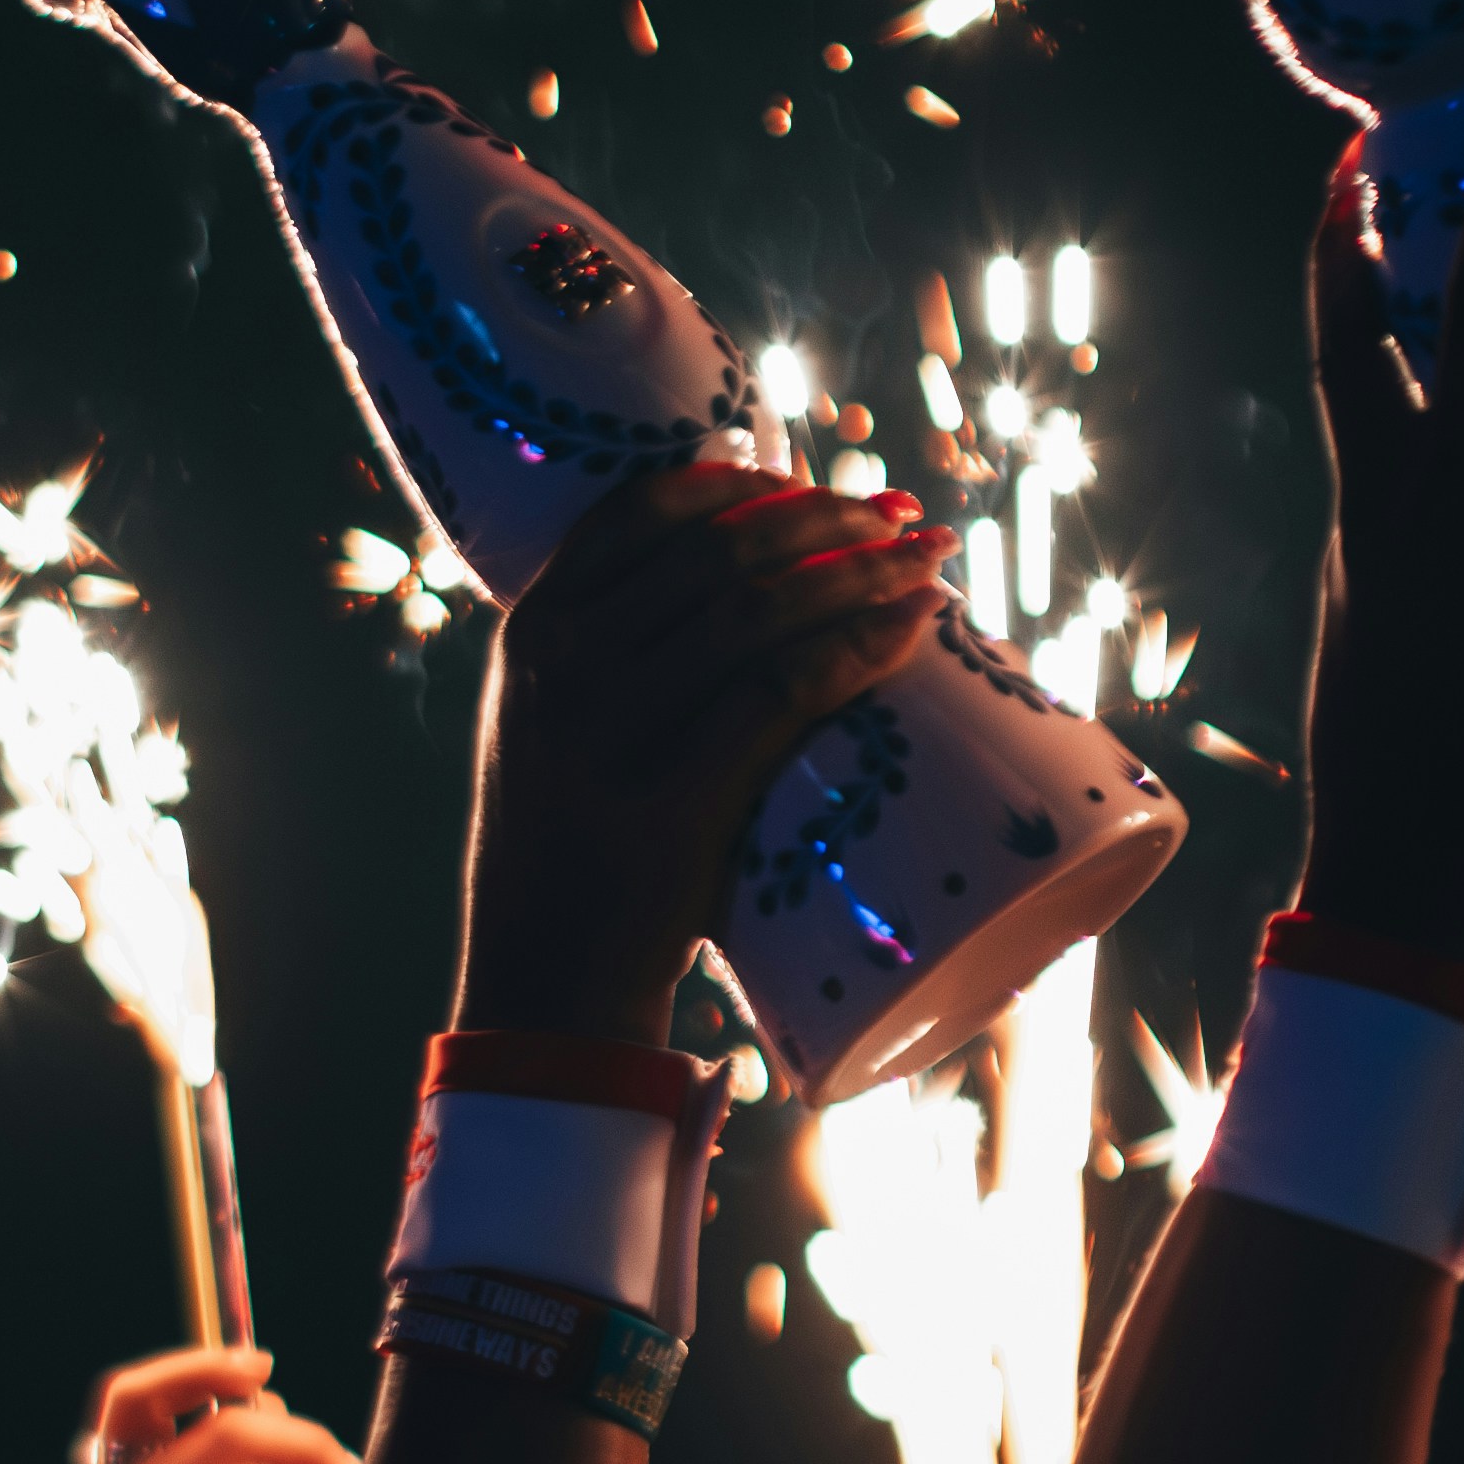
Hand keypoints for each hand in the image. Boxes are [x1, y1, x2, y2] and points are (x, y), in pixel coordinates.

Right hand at [455, 462, 952, 1043]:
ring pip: (759, 610)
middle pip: (719, 551)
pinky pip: (781, 691)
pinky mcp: (668, 800)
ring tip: (930, 563)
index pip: (642, 510)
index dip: (748, 484)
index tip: (822, 486)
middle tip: (906, 519)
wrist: (543, 980)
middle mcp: (563, 663)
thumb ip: (614, 651)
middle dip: (829, 519)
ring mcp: (607, 729)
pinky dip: (858, 647)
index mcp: (534, 629)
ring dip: (862, 571)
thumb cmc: (574, 850)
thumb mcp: (555, 725)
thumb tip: (745, 580)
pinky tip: (912, 629)